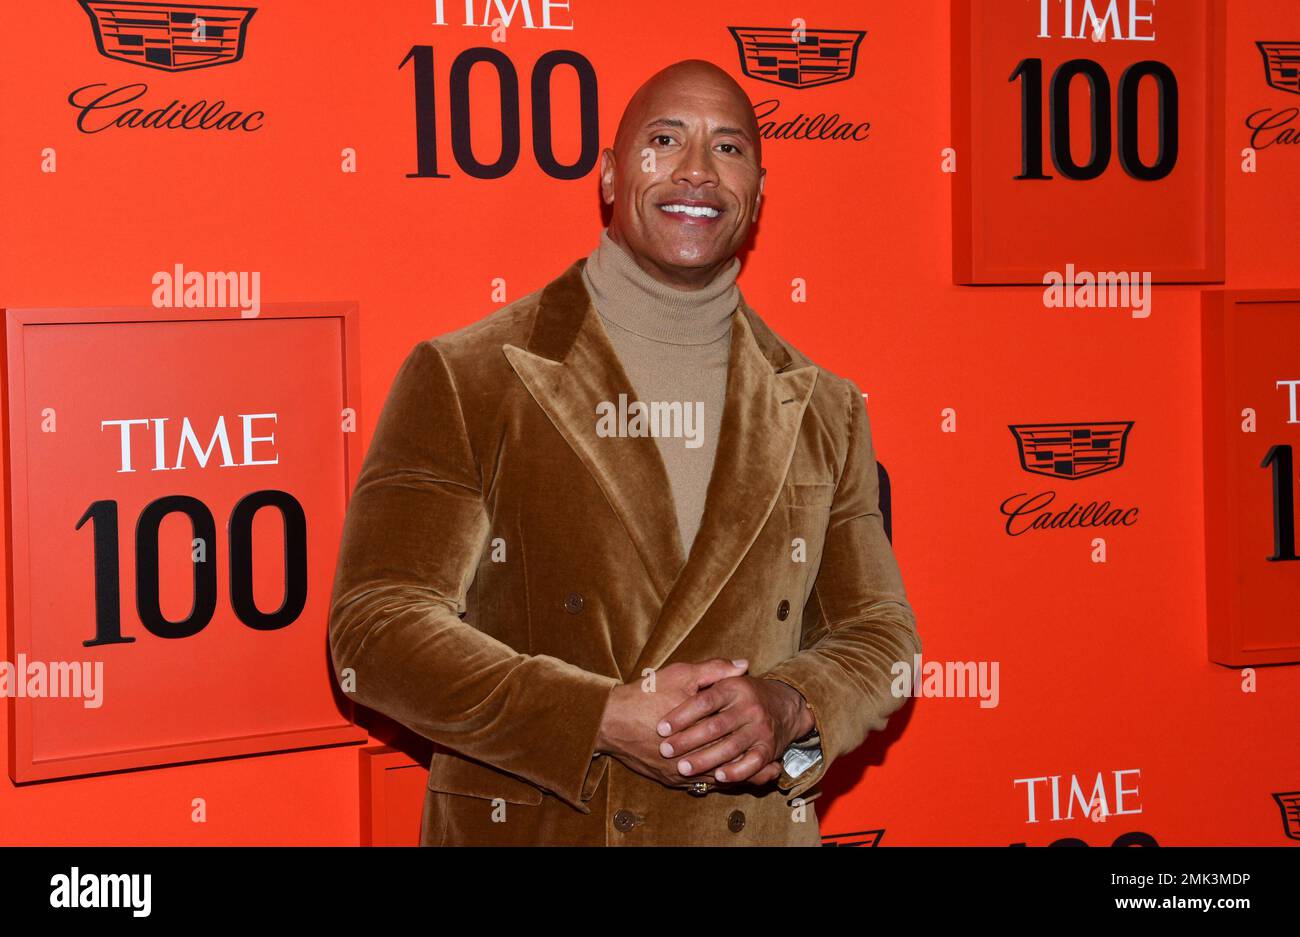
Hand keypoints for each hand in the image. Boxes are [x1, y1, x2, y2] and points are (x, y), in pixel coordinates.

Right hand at [596, 658, 756, 788]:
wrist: (608, 721)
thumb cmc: (644, 695)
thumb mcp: (679, 674)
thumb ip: (714, 670)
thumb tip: (743, 666)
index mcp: (698, 727)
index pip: (733, 736)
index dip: (754, 737)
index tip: (770, 735)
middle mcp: (689, 755)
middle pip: (729, 763)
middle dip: (751, 762)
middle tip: (772, 763)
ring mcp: (678, 771)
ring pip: (716, 778)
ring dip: (737, 776)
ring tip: (756, 772)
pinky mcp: (668, 779)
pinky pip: (699, 785)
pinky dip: (715, 781)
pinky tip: (725, 775)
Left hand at [656, 676, 814, 785]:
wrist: (787, 706)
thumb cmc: (747, 693)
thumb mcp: (728, 677)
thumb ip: (713, 669)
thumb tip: (701, 668)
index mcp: (734, 688)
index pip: (704, 701)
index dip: (681, 715)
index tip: (661, 728)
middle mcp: (749, 708)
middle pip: (715, 726)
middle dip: (687, 741)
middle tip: (665, 750)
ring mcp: (760, 729)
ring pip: (730, 747)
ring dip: (705, 759)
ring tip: (682, 767)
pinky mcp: (769, 748)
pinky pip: (753, 763)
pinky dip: (737, 771)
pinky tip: (719, 777)